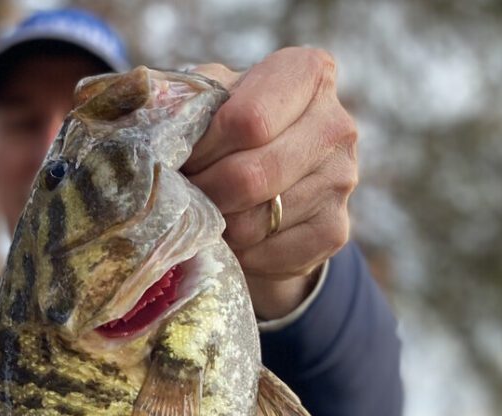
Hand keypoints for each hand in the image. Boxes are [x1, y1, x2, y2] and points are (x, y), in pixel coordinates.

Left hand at [184, 49, 357, 320]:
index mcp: (309, 74)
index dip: (204, 149)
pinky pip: (271, 255)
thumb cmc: (231, 132)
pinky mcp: (335, 230)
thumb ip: (190, 105)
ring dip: (219, 226)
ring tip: (208, 214)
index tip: (182, 161)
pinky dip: (241, 255)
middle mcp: (336, 124)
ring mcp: (342, 180)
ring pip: (256, 222)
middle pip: (252, 176)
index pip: (249, 120)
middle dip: (205, 193)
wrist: (270, 185)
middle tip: (184, 198)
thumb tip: (159, 132)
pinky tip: (235, 240)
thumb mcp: (211, 102)